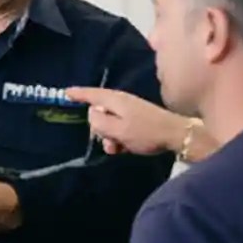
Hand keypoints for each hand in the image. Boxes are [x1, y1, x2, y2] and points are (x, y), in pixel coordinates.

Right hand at [64, 87, 187, 155]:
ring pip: (109, 122)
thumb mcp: (118, 130)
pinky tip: (125, 148)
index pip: (92, 94)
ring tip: (118, 149)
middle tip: (107, 143)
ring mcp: (130, 109)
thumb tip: (91, 113)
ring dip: (109, 136)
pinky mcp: (137, 118)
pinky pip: (120, 126)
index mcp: (115, 100)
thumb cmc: (145, 132)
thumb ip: (99, 122)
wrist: (176, 135)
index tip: (66, 93)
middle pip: (99, 111)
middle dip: (98, 128)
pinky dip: (119, 137)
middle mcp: (121, 101)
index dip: (78, 94)